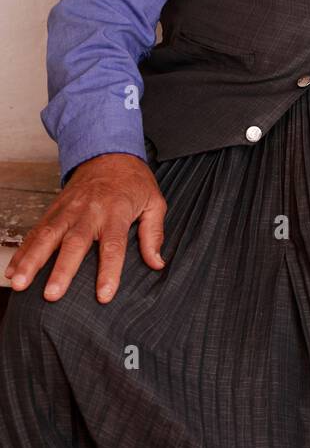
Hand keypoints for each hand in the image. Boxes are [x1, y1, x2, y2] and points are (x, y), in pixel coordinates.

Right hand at [3, 152, 166, 303]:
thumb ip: (154, 234)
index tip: (104, 295)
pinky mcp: (54, 209)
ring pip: (48, 236)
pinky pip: (37, 231)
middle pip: (75, 242)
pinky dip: (23, 251)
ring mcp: (69, 210)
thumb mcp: (154, 202)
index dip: (109, 271)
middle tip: (52, 295)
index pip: (114, 245)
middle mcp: (90, 211)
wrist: (109, 152)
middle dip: (62, 269)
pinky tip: (12, 270)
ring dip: (32, 261)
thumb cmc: (133, 181)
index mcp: (117, 211)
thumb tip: (157, 263)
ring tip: (19, 283)